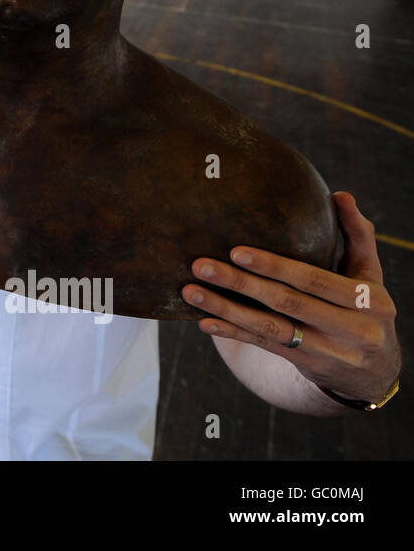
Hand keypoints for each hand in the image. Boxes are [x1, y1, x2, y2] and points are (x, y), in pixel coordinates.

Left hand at [184, 191, 399, 404]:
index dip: (274, 266)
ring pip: (269, 328)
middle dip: (240, 283)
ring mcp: (329, 351)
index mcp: (368, 300)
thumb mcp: (370, 274)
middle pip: (286, 303)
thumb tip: (340, 195)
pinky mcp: (307, 364)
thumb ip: (357, 235)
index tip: (236, 251)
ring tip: (191, 291)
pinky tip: (204, 322)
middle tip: (200, 265)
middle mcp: (352, 329)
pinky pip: (264, 346)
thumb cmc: (365, 306)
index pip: (313, 279)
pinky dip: (233, 333)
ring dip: (226, 309)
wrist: (373, 370)